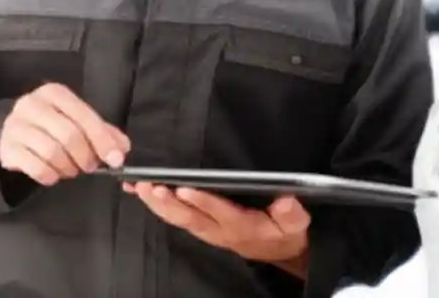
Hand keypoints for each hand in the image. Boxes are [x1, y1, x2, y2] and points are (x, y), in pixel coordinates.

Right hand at [0, 82, 130, 185]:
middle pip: (69, 135)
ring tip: (71, 169)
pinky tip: (54, 175)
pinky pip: (35, 167)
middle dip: (85, 156)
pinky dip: (50, 175)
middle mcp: (32, 105)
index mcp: (54, 93)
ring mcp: (16, 125)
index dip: (102, 140)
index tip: (115, 159)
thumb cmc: (51, 127)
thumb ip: (103, 132)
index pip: (84, 116)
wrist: (15, 135)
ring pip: (52, 152)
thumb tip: (121, 149)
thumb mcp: (78, 122)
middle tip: (90, 167)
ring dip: (68, 167)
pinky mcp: (6, 148)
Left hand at [127, 182, 310, 273]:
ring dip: (159, 205)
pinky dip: (160, 207)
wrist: (280, 252)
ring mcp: (209, 231)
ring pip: (179, 219)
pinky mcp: (203, 229)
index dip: (203, 201)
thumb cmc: (286, 233)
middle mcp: (220, 230)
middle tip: (150, 187)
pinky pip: (178, 219)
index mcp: (242, 226)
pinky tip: (145, 195)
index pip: (220, 212)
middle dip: (168, 202)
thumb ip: (291, 214)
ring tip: (141, 189)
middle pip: (189, 218)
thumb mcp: (296, 224)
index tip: (185, 188)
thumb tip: (286, 201)